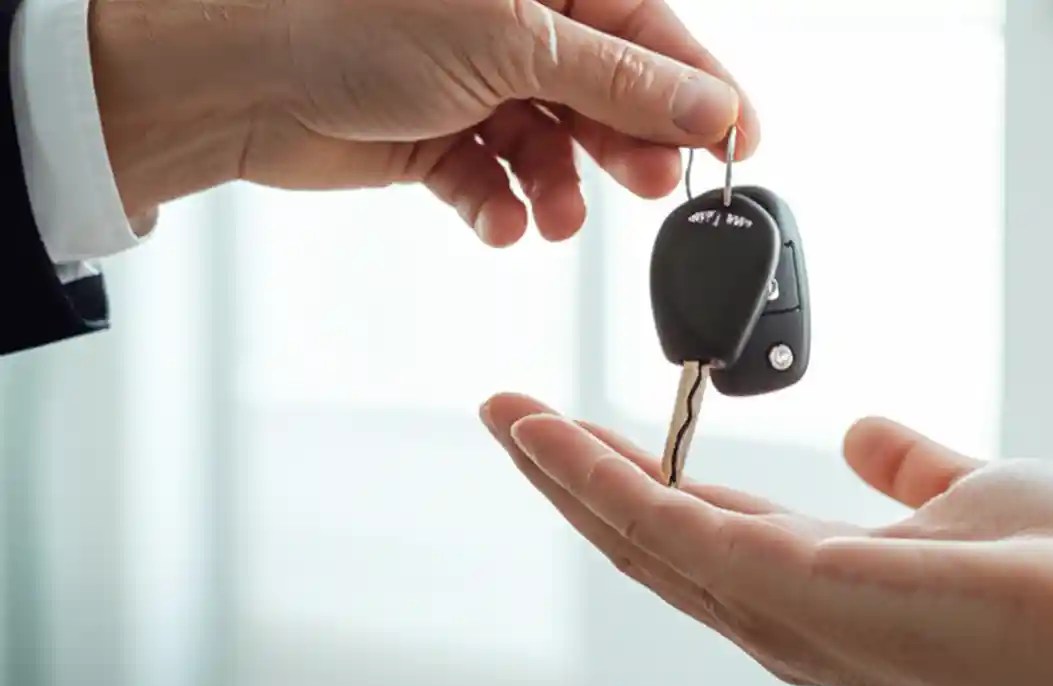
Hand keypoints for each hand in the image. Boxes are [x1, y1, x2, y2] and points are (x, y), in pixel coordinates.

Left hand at [90, 0, 756, 244]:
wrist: (242, 83)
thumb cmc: (355, 27)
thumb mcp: (514, 45)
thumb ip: (620, 81)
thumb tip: (711, 104)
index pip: (648, 33)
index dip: (698, 89)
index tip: (738, 144)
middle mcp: (514, 25)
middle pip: (607, 91)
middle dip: (627, 143)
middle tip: (648, 186)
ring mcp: (476, 80)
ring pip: (555, 143)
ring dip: (563, 185)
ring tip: (557, 215)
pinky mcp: (439, 135)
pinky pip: (497, 178)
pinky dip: (503, 204)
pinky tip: (502, 219)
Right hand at [480, 393, 1052, 685]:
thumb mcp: (965, 491)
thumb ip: (904, 467)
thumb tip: (863, 434)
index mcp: (814, 581)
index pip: (695, 524)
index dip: (627, 476)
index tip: (573, 427)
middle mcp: (780, 609)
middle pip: (646, 537)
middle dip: (570, 476)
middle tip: (507, 414)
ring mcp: (781, 610)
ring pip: (643, 536)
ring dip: (568, 475)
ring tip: (510, 417)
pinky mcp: (794, 592)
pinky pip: (676, 529)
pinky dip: (607, 485)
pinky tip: (562, 442)